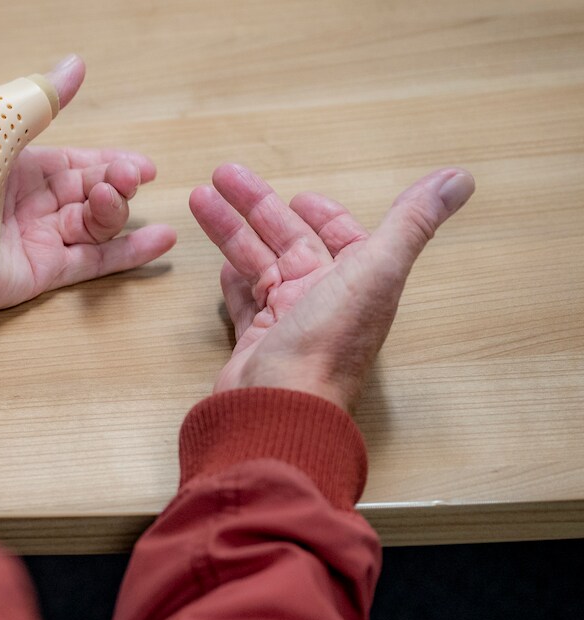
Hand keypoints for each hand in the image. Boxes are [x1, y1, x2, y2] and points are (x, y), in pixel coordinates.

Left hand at [0, 56, 176, 314]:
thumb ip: (44, 97)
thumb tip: (76, 64)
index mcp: (15, 161)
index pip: (76, 162)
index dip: (111, 162)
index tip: (144, 166)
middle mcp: (26, 200)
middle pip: (89, 191)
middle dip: (117, 183)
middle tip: (129, 179)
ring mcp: (33, 237)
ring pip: (94, 224)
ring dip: (117, 211)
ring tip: (118, 199)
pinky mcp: (38, 272)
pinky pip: (93, 262)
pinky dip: (128, 253)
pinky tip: (161, 238)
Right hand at [190, 164, 474, 409]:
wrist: (281, 406)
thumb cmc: (328, 342)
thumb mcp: (377, 270)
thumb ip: (413, 222)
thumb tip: (458, 178)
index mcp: (356, 282)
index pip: (339, 236)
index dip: (321, 212)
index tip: (299, 194)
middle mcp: (323, 300)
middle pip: (287, 240)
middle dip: (255, 205)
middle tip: (222, 174)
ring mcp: (286, 322)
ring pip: (256, 263)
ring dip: (230, 230)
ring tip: (199, 197)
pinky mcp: (254, 342)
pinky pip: (244, 303)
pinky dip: (232, 281)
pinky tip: (219, 264)